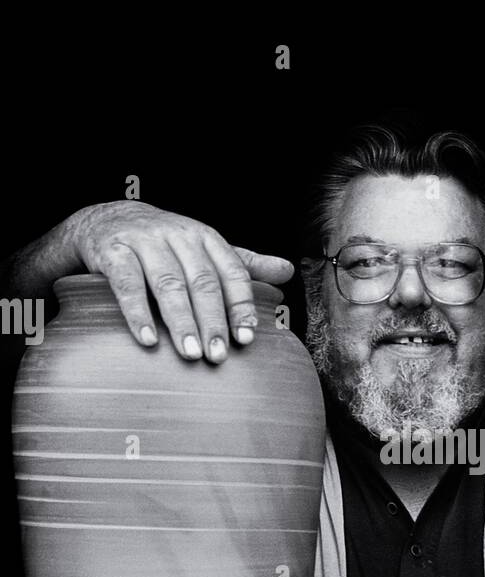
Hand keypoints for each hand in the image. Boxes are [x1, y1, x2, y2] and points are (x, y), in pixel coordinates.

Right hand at [68, 201, 293, 361]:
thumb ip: (243, 263)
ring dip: (181, 322)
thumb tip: (288, 271)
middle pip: (201, 281)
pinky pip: (127, 285)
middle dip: (213, 321)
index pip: (230, 271)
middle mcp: (177, 235)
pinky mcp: (112, 252)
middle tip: (218, 356)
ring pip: (167, 284)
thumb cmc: (163, 243)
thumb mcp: (204, 248)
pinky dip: (138, 313)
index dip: (240, 305)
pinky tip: (148, 340)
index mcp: (205, 236)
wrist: (103, 220)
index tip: (247, 338)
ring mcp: (143, 242)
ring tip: (191, 354)